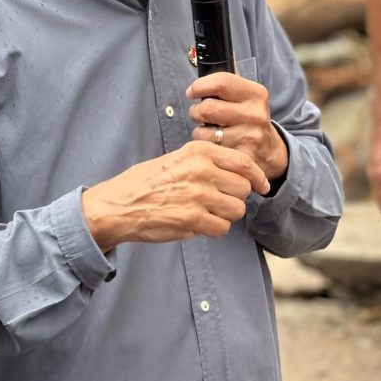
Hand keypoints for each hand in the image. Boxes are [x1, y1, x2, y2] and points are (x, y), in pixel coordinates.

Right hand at [82, 141, 269, 249]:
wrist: (118, 205)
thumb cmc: (146, 182)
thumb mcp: (177, 158)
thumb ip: (207, 161)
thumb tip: (240, 172)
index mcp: (199, 151)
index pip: (244, 163)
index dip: (257, 177)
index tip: (262, 186)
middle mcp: (202, 170)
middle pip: (243, 188)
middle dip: (236, 198)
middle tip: (220, 202)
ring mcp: (198, 195)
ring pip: (236, 209)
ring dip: (225, 215)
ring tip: (206, 213)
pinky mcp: (192, 219)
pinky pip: (222, 228)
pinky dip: (214, 230)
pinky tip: (198, 224)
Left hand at [187, 71, 288, 180]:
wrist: (269, 151)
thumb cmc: (247, 119)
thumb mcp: (245, 97)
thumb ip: (224, 87)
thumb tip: (196, 87)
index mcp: (256, 94)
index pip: (220, 82)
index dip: (199, 86)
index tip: (192, 92)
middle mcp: (255, 114)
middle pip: (207, 108)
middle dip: (196, 111)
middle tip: (200, 114)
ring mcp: (249, 137)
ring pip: (203, 132)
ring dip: (199, 132)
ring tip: (209, 131)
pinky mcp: (241, 157)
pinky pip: (208, 150)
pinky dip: (206, 148)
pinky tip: (215, 145)